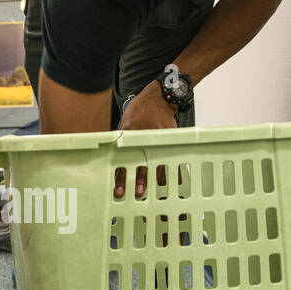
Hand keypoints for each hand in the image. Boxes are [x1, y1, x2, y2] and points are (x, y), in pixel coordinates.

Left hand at [114, 82, 173, 198]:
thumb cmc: (140, 109)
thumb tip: (114, 156)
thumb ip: (122, 140)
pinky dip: (173, 169)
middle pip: (141, 162)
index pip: (123, 159)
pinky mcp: (169, 137)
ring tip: (157, 191)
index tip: (118, 189)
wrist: (159, 97)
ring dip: (156, 178)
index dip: (120, 176)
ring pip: (157, 161)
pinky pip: (171, 156)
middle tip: (137, 192)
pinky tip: (176, 182)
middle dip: (139, 179)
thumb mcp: (126, 123)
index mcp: (129, 134)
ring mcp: (158, 137)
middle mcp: (143, 136)